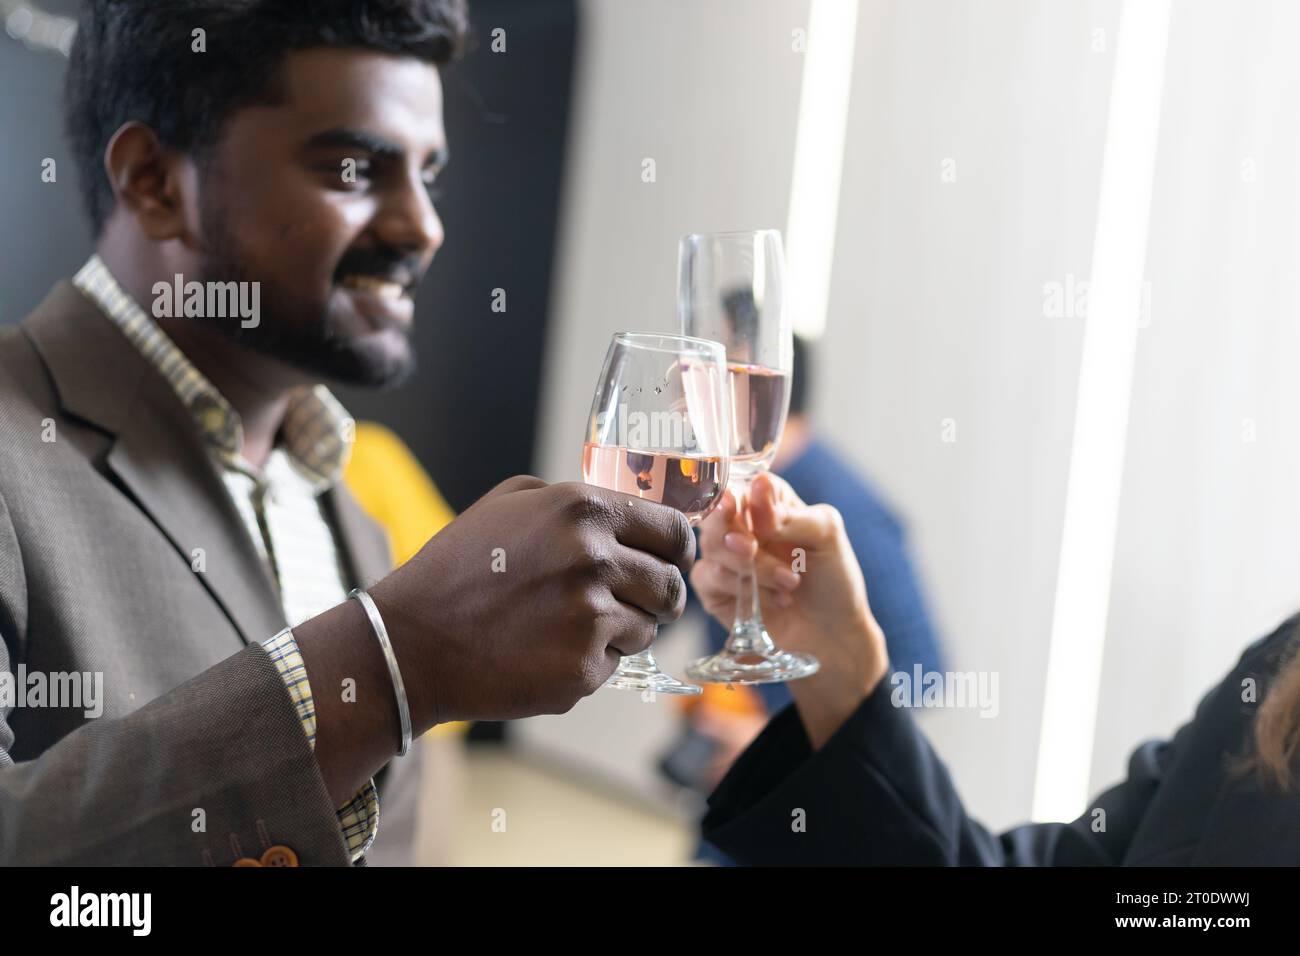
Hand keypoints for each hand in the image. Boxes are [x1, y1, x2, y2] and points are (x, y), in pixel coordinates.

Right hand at [370, 475, 694, 727]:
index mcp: (584, 510)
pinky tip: (545, 651)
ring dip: (622, 629)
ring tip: (567, 625)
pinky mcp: (582, 670)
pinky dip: (590, 661)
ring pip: (648, 628)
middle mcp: (596, 558)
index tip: (672, 563)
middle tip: (628, 603)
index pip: (675, 532)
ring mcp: (591, 617)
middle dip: (657, 597)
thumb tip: (630, 513)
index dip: (678, 551)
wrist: (411, 641)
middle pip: (671, 586)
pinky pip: (614, 664)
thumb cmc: (459, 568)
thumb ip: (575, 499)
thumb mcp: (510, 501)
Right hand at [690, 473, 888, 747]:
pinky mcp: (715, 589)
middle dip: (738, 534)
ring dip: (751, 567)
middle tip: (753, 549)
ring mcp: (726, 557)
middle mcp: (743, 525)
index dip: (742, 498)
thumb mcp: (827, 535)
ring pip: (712, 546)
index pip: (742, 485)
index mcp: (768, 503)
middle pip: (717, 513)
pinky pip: (708, 578)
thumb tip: (758, 487)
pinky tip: (772, 602)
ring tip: (788, 583)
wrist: (833, 635)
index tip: (747, 510)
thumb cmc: (834, 580)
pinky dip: (740, 590)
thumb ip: (791, 513)